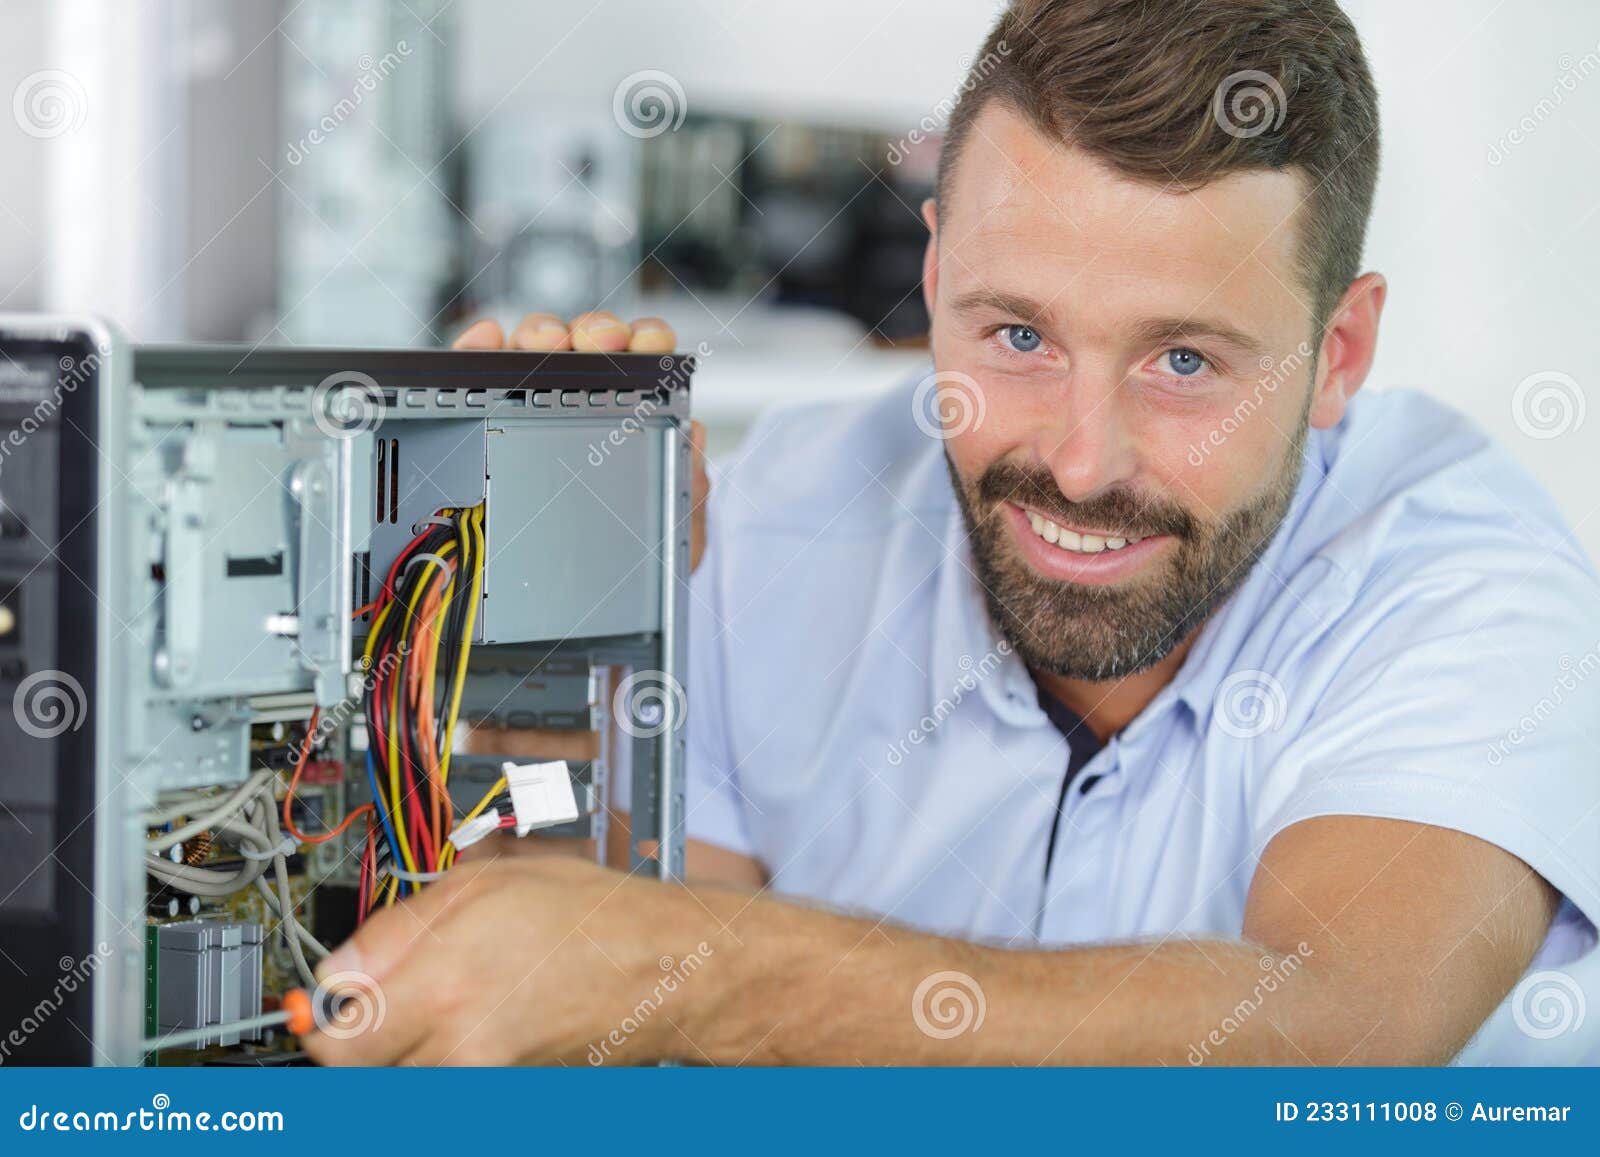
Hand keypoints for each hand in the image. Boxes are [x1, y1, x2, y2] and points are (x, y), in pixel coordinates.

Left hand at [301, 857, 721, 1065]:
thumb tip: (335, 972)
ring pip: (403, 1080)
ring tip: (447, 1000)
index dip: (320, 1021)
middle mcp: (459, 1052)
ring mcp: (485, 1086)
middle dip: (363, 1035)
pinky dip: (446, 1059)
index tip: (323, 1002)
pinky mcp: (505, 1099)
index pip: (333, 1045)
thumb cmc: (589, 918)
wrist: (663, 970)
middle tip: (387, 996)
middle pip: (361, 1073)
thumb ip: (392, 931)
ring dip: (404, 1049)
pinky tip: (478, 1019)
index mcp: (445, 989)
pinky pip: (447, 1085)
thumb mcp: (481, 886)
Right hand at [454, 312, 708, 571]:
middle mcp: (589, 395)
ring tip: (547, 345)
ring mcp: (538, 401)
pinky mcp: (490, 413)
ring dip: (541, 334)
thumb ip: (692, 484)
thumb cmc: (643, 543)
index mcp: (639, 407)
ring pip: (534, 347)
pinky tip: (488, 340)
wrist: (606, 586)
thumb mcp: (679, 524)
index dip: (647, 337)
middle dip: (594, 331)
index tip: (647, 343)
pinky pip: (480, 371)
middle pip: (585, 341)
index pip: (644, 355)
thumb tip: (693, 437)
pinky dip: (479, 345)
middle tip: (601, 344)